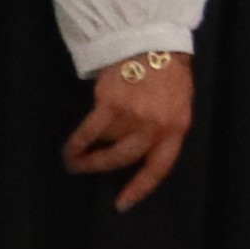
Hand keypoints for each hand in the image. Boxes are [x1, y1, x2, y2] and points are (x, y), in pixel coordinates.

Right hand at [65, 52, 194, 214]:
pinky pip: (90, 131)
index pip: (160, 167)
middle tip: (86, 170)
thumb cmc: (169, 74)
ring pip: (107, 144)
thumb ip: (165, 127)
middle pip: (126, 158)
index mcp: (177, 128)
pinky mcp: (111, 105)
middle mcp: (156, 127)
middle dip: (104, 167)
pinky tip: (70, 149)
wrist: (153, 45)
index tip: (122, 204)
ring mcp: (133, 117)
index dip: (140, 188)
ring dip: (89, 154)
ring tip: (75, 159)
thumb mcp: (179, 105)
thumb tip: (144, 148)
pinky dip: (78, 142)